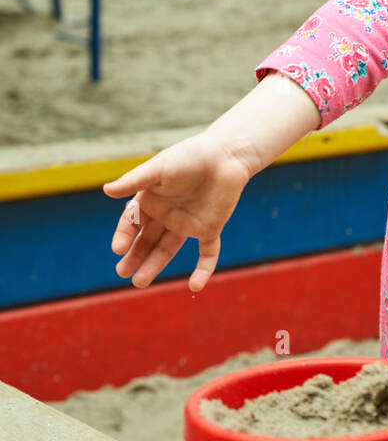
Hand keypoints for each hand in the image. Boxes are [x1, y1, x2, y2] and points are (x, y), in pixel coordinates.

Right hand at [103, 131, 252, 291]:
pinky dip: (203, 269)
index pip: (132, 222)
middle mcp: (166, 214)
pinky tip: (196, 286)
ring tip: (139, 283)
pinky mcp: (210, 228)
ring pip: (167, 249)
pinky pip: (207, 253)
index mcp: (151, 199)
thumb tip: (107, 190)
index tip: (118, 249)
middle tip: (122, 273)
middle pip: (146, 240)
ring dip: (154, 265)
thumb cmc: (190, 156)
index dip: (124, 235)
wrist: (226, 154)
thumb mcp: (160, 167)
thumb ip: (136, 180)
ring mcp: (188, 223)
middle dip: (134, 256)